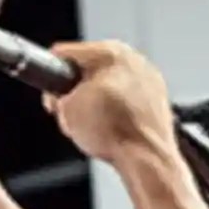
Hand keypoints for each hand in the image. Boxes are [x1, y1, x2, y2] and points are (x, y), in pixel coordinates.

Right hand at [42, 40, 176, 162]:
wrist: (144, 156)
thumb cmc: (112, 132)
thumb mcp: (65, 108)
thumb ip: (57, 94)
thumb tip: (59, 95)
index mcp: (109, 52)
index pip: (64, 54)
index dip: (50, 79)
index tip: (52, 95)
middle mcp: (133, 58)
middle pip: (89, 69)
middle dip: (76, 90)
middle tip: (72, 112)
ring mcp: (148, 76)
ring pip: (108, 83)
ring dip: (96, 100)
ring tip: (93, 123)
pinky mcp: (157, 95)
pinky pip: (126, 97)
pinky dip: (116, 109)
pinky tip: (111, 126)